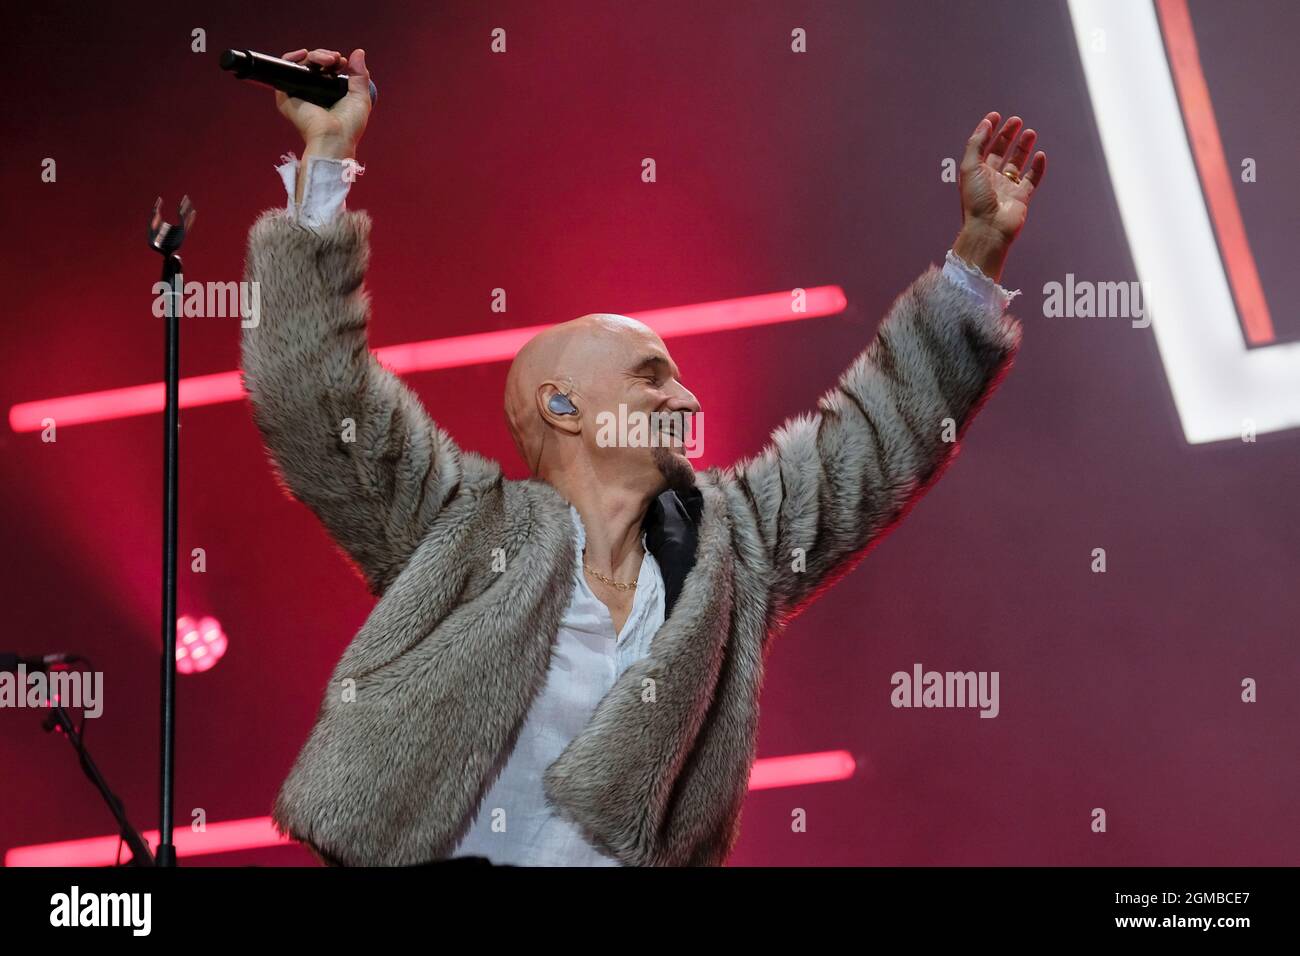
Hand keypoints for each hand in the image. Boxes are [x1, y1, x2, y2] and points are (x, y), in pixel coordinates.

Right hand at [276, 47, 372, 157]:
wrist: (333, 137)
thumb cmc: (349, 125)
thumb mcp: (360, 97)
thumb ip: (360, 75)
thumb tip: (359, 52)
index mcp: (329, 94)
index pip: (327, 69)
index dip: (334, 61)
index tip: (343, 62)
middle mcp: (312, 92)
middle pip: (315, 64)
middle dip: (325, 56)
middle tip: (335, 59)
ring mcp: (299, 92)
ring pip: (302, 64)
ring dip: (315, 55)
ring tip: (327, 59)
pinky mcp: (286, 94)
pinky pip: (284, 68)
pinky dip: (291, 58)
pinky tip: (304, 55)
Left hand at [953, 112, 1047, 281]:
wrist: (988, 229)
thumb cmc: (975, 200)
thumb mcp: (969, 167)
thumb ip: (976, 144)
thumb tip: (986, 124)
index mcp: (976, 173)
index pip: (983, 148)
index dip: (989, 131)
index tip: (996, 116)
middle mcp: (991, 180)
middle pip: (1001, 152)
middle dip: (1008, 135)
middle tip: (1017, 121)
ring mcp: (1007, 188)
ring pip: (1017, 163)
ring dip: (1023, 147)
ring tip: (1030, 132)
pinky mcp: (1022, 197)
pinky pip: (1032, 179)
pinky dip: (1038, 166)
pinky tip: (1040, 154)